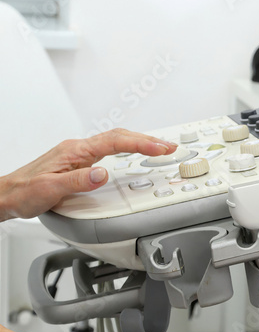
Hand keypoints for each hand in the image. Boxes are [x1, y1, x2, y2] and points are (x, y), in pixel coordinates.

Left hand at [0, 130, 176, 220]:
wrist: (7, 195)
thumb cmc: (25, 192)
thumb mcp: (51, 190)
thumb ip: (79, 181)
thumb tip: (103, 174)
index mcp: (75, 151)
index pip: (114, 142)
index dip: (140, 143)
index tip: (160, 148)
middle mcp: (78, 148)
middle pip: (119, 136)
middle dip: (147, 139)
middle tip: (169, 146)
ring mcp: (78, 154)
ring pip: (115, 141)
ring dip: (138, 143)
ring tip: (158, 148)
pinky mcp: (78, 162)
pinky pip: (108, 149)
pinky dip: (126, 149)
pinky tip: (132, 154)